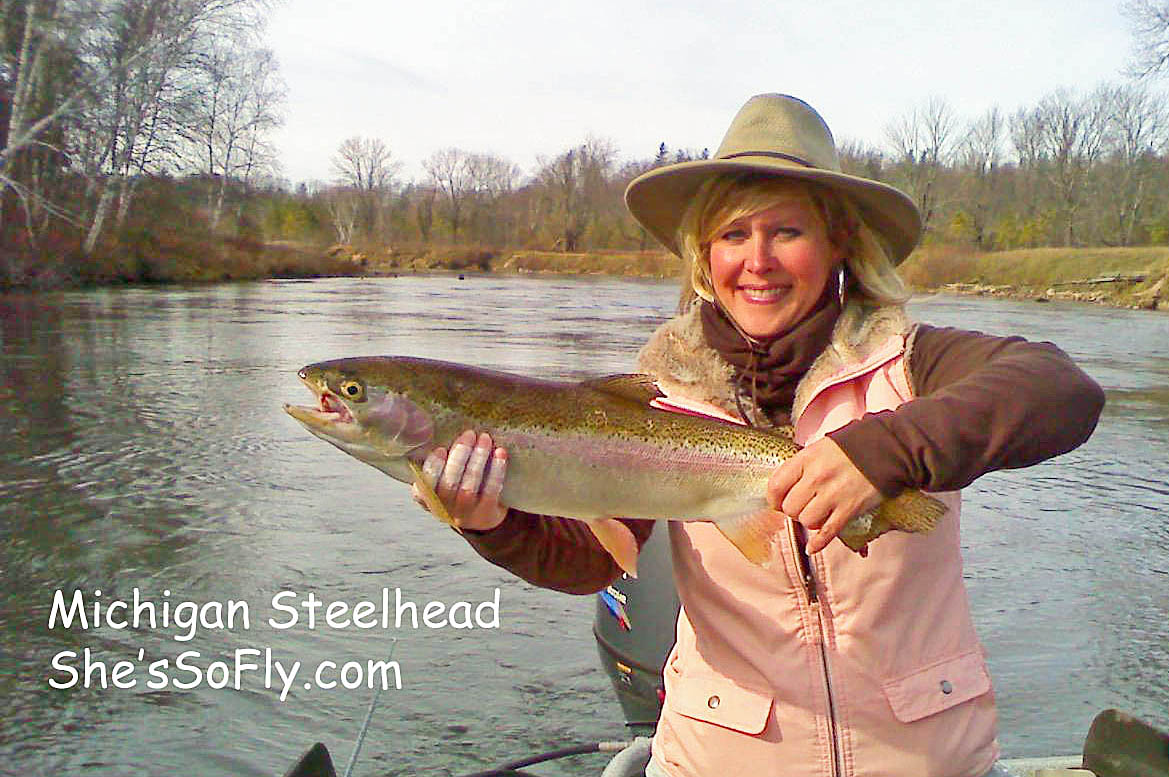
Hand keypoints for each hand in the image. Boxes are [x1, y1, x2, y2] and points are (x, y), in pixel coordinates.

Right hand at [411, 430, 508, 531]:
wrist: (480, 520)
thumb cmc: (457, 491)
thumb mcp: (440, 483)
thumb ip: (437, 466)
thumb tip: (443, 432)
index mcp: (428, 498)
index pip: (425, 483)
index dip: (433, 466)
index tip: (441, 448)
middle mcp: (444, 508)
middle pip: (449, 482)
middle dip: (460, 454)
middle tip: (469, 434)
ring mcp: (466, 512)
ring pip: (470, 485)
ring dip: (478, 458)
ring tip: (485, 438)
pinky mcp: (486, 512)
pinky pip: (491, 489)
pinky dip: (496, 469)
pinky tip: (500, 452)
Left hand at [767, 437, 881, 553]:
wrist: (889, 449)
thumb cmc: (853, 446)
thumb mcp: (822, 447)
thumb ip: (803, 465)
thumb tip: (787, 485)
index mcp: (807, 459)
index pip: (776, 485)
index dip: (774, 498)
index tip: (778, 502)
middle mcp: (816, 477)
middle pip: (790, 507)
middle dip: (794, 510)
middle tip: (804, 506)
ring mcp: (833, 494)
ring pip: (806, 521)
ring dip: (810, 521)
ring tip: (818, 514)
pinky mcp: (850, 509)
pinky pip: (827, 533)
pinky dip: (818, 543)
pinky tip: (812, 548)